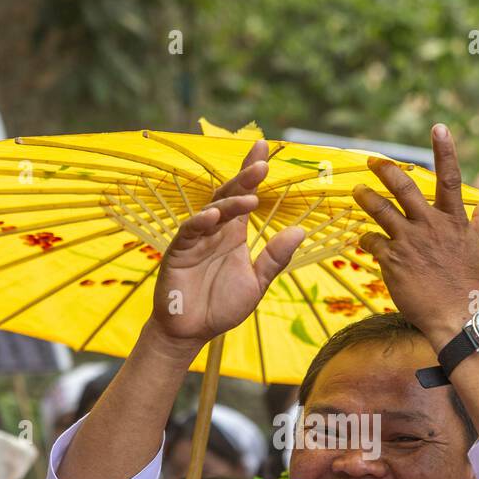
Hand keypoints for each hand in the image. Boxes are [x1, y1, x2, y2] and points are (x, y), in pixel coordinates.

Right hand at [147, 140, 305, 353]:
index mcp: (234, 233)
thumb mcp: (257, 283)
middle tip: (262, 163)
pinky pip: (189, 231)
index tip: (264, 148)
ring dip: (229, 200)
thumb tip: (300, 231)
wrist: (193, 330)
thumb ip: (275, 258)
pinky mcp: (178, 251)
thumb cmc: (222, 306)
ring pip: (212, 209)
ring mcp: (196, 238)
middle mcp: (215, 230)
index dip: (251, 172)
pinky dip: (200, 222)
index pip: (245, 196)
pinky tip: (214, 216)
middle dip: (244, 178)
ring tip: (250, 195)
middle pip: (230, 195)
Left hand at [354, 124, 478, 347]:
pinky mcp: (393, 261)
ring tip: (356, 191)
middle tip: (371, 160)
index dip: (444, 150)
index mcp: (453, 220)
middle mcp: (430, 225)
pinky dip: (366, 238)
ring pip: (381, 210)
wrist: (457, 316)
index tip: (438, 127)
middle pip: (404, 187)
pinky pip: (372, 241)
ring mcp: (410, 242)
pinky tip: (363, 240)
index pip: (450, 178)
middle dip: (385, 169)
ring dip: (366, 198)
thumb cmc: (470, 283)